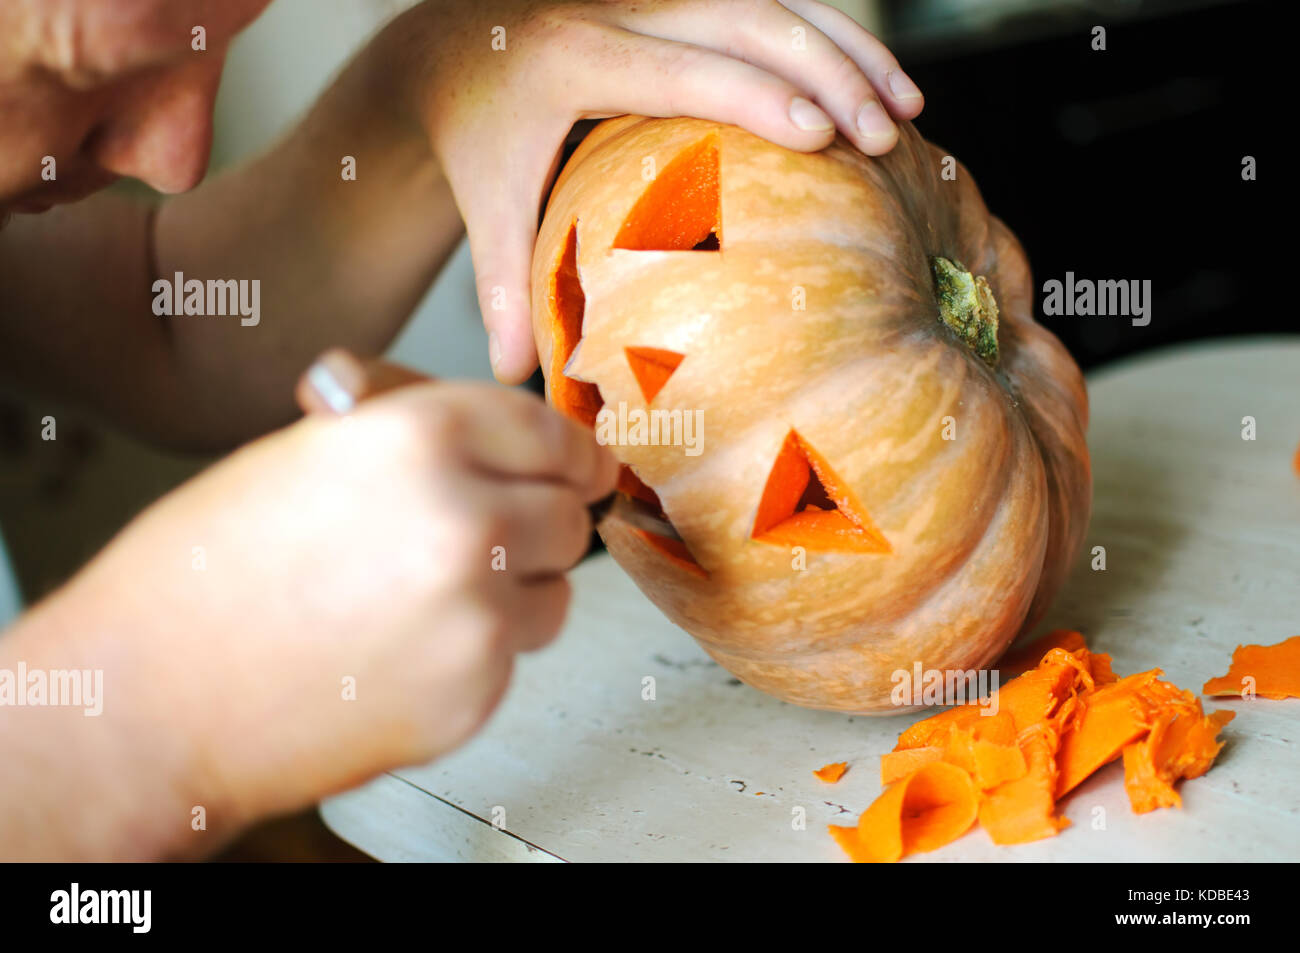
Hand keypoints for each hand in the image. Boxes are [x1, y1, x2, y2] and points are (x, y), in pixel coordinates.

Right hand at [8, 353, 615, 856]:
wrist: (148, 699)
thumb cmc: (205, 572)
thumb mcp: (308, 454)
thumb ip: (417, 431)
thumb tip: (507, 427)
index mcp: (420, 437)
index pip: (552, 433)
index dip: (569, 454)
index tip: (580, 469)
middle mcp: (466, 518)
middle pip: (569, 513)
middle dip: (537, 522)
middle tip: (481, 541)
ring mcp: (477, 614)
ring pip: (557, 590)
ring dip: (517, 592)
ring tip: (418, 603)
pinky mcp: (475, 693)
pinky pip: (516, 656)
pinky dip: (479, 654)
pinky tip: (400, 654)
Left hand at [379, 0, 923, 382]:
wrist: (456, 51)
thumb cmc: (481, 141)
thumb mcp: (487, 208)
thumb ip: (498, 287)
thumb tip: (514, 375)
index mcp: (572, 55)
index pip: (681, 68)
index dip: (755, 95)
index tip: (822, 136)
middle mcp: (619, 3)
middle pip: (743, 18)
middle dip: (825, 71)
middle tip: (883, 137)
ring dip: (846, 48)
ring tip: (905, 110)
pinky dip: (829, 34)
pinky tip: (876, 77)